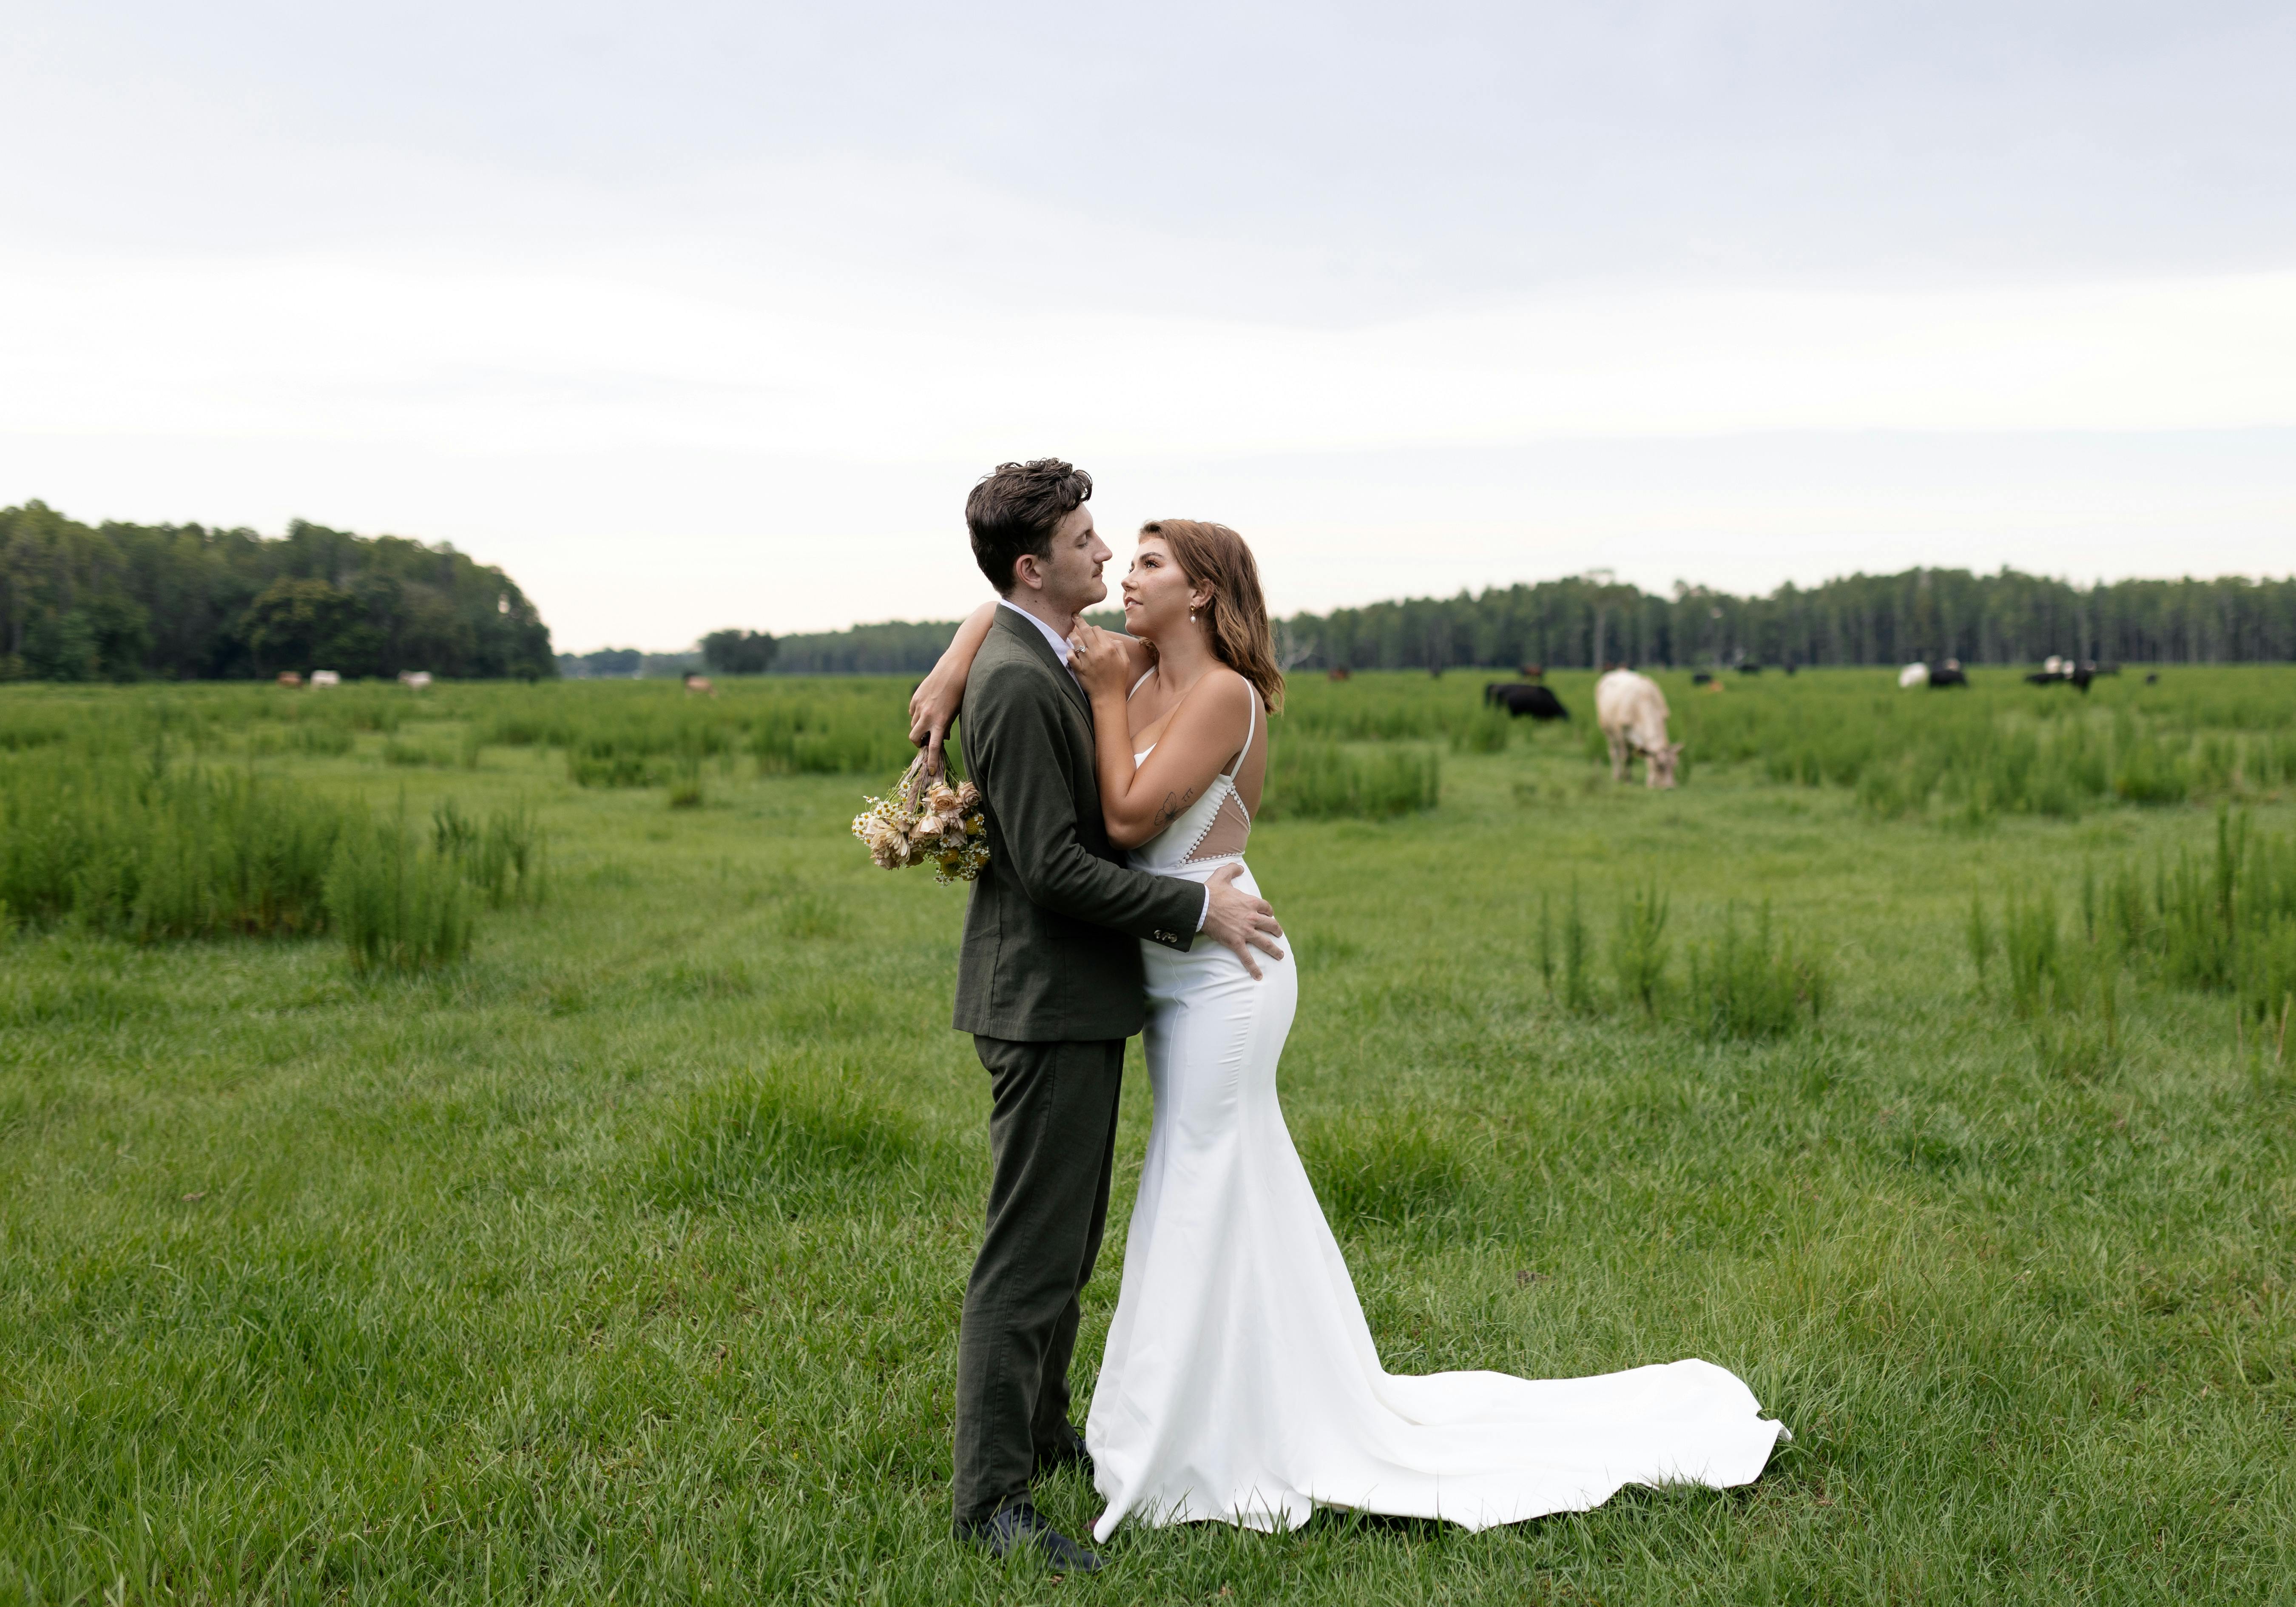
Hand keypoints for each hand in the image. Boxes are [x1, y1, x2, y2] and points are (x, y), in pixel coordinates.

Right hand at [909, 669, 960, 774]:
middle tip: (924, 741)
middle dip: (918, 742)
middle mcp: (927, 716)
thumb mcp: (956, 713)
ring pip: (913, 724)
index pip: (933, 747)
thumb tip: (943, 738)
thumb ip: (947, 727)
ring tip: (930, 721)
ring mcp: (920, 706)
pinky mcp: (916, 697)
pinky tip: (928, 708)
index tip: (930, 770)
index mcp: (940, 722)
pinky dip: (918, 714)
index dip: (931, 760)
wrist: (953, 670)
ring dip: (919, 728)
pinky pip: (913, 712)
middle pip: (914, 738)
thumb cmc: (960, 693)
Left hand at [1068, 622, 1134, 698]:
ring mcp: (1087, 660)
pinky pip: (1070, 656)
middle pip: (1085, 630)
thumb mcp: (1125, 662)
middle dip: (1079, 620)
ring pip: (1076, 641)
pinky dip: (1069, 651)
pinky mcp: (1079, 669)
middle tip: (1073, 615)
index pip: (1097, 629)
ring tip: (1070, 632)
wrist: (1108, 697)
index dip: (1094, 628)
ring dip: (1072, 635)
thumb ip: (1120, 647)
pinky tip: (1070, 650)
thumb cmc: (1118, 679)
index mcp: (1109, 648)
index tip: (1092, 630)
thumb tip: (1111, 639)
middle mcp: (1097, 652)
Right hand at [1201, 862, 1284, 979]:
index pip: (1267, 908)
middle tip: (1279, 934)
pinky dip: (1253, 968)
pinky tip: (1259, 976)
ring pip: (1265, 942)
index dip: (1269, 912)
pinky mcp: (1236, 942)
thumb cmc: (1210, 891)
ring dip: (1274, 950)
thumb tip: (1240, 868)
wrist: (1200, 906)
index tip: (1268, 915)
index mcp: (1251, 902)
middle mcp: (1252, 917)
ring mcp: (1245, 931)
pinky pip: (1247, 957)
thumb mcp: (1222, 874)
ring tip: (1280, 956)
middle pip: (1271, 925)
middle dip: (1277, 930)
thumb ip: (1232, 869)